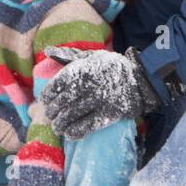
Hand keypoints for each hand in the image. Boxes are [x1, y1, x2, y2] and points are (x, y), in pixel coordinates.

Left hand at [41, 47, 160, 139]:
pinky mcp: (110, 113)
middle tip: (50, 116)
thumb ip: (69, 55)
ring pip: (72, 115)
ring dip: (60, 124)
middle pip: (62, 102)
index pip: (57, 84)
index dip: (48, 95)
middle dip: (53, 111)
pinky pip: (88, 126)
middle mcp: (89, 84)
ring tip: (57, 127)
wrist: (140, 77)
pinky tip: (69, 134)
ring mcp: (100, 99)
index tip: (45, 101)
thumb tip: (48, 51)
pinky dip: (75, 132)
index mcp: (83, 68)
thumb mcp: (91, 56)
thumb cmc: (110, 66)